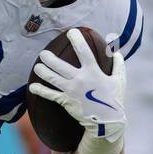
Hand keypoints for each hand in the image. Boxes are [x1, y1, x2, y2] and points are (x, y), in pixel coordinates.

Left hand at [30, 28, 125, 153]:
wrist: (106, 122)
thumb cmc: (114, 99)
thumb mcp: (120, 80)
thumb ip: (118, 64)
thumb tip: (116, 51)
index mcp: (93, 71)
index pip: (83, 51)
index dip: (76, 40)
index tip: (70, 32)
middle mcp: (80, 79)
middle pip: (60, 65)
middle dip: (49, 58)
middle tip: (43, 54)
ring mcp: (71, 90)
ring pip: (52, 78)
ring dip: (42, 71)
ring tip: (37, 67)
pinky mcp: (66, 101)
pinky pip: (50, 95)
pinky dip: (40, 91)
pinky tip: (32, 87)